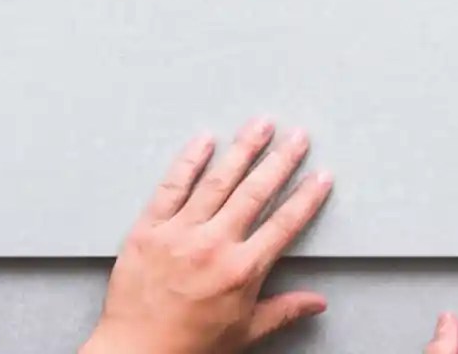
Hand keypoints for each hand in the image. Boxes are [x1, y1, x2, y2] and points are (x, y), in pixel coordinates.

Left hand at [80, 119, 333, 353]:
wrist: (136, 353)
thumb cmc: (188, 346)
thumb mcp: (244, 332)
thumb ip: (283, 311)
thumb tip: (317, 303)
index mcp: (241, 271)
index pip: (283, 225)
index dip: (306, 198)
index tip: (321, 176)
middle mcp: (212, 246)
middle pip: (255, 193)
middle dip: (280, 161)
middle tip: (297, 137)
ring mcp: (179, 233)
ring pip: (217, 182)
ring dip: (242, 150)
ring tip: (260, 125)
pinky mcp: (148, 229)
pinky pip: (171, 187)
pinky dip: (189, 162)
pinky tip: (204, 141)